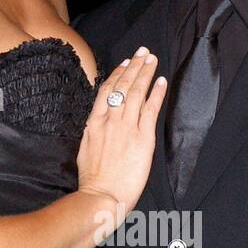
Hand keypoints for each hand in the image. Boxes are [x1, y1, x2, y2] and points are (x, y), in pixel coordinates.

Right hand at [76, 48, 165, 218]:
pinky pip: (150, 109)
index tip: (125, 63)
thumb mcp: (86, 151)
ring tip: (153, 59)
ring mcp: (126, 128)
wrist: (100, 196)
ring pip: (136, 92)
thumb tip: (97, 128)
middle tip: (143, 51)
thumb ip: (94, 135)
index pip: (107, 91)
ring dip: (145, 73)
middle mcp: (110, 121)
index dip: (117, 74)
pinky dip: (156, 93)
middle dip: (134, 66)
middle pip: (123, 86)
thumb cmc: (93, 181)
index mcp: (94, 124)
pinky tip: (162, 81)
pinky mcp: (142, 138)